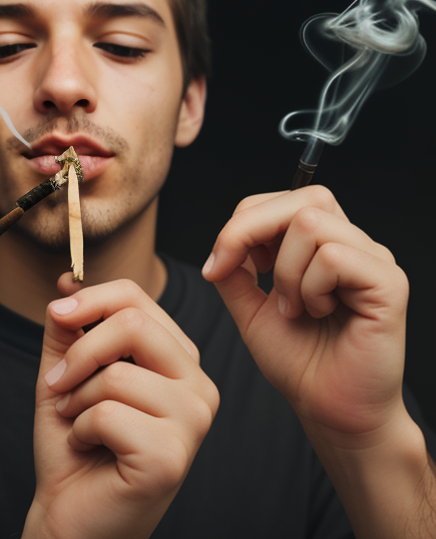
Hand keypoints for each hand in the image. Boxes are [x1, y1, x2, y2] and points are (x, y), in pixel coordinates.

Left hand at [23, 276, 218, 538]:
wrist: (69, 514)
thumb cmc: (74, 444)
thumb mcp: (67, 372)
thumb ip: (69, 327)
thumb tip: (67, 281)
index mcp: (178, 358)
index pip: (138, 297)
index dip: (90, 298)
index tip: (56, 313)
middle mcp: (198, 385)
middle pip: (134, 323)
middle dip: (78, 353)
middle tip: (57, 385)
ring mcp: (193, 422)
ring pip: (118, 374)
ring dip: (77, 399)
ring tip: (79, 423)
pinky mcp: (173, 456)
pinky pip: (110, 414)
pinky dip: (82, 428)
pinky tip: (91, 448)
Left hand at [203, 186, 408, 441]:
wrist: (328, 408)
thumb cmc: (297, 359)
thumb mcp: (249, 307)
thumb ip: (235, 268)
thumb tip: (222, 243)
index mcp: (319, 241)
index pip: (277, 201)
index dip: (239, 225)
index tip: (219, 267)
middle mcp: (351, 242)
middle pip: (300, 198)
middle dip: (252, 232)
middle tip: (249, 277)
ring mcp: (373, 259)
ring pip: (310, 222)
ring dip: (286, 271)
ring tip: (295, 307)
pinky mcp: (389, 283)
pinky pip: (333, 257)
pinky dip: (311, 287)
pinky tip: (319, 313)